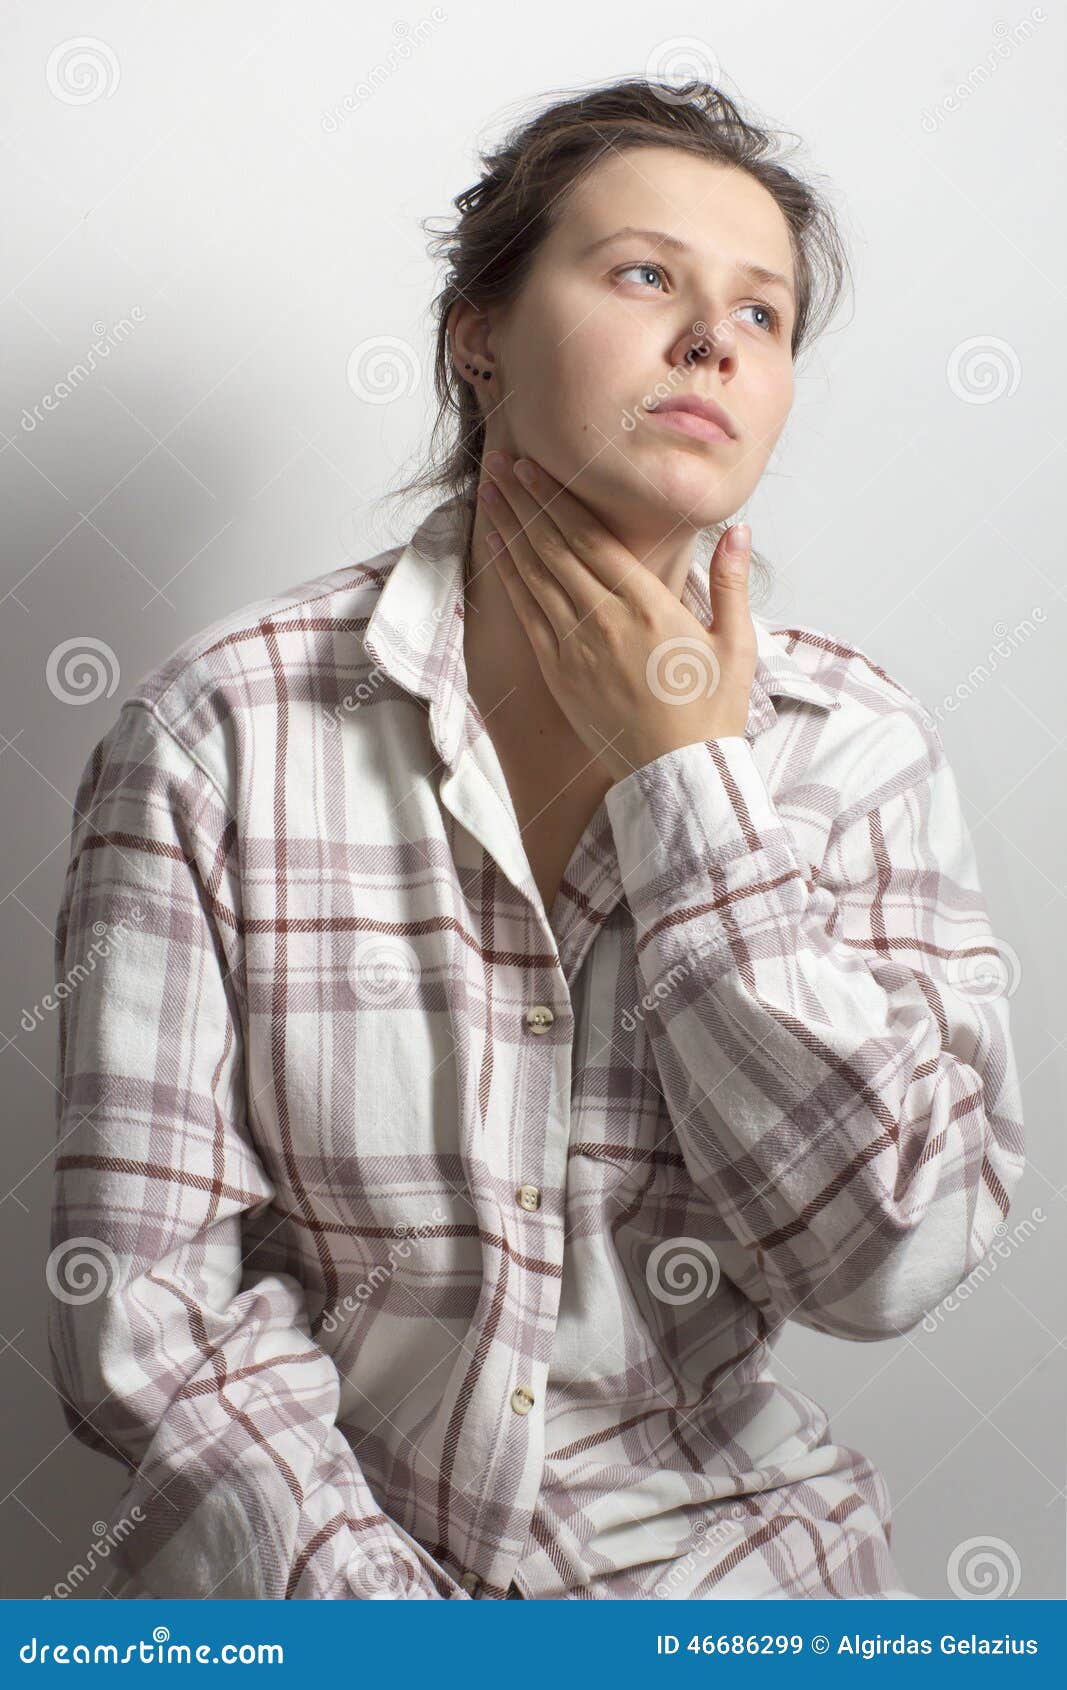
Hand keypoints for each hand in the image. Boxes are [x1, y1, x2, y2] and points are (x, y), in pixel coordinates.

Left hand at [477, 450, 758, 784]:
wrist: (677, 775)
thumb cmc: (711, 712)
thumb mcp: (737, 645)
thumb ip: (730, 583)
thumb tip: (738, 529)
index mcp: (649, 608)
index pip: (591, 539)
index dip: (558, 499)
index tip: (535, 467)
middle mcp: (605, 622)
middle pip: (554, 548)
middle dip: (525, 502)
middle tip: (502, 463)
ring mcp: (576, 648)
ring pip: (534, 575)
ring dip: (509, 530)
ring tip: (492, 492)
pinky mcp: (559, 673)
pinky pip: (527, 614)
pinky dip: (508, 577)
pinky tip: (497, 549)